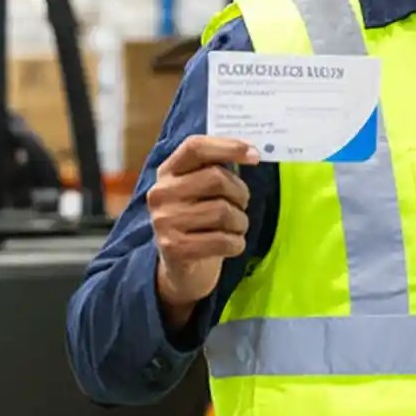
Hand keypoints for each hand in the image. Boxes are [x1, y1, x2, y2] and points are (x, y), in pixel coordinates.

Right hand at [149, 136, 258, 328]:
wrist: (180, 268)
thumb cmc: (199, 221)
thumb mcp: (201, 191)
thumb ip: (218, 168)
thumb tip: (251, 152)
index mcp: (168, 172)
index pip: (195, 147)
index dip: (227, 146)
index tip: (255, 155)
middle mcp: (161, 193)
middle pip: (216, 178)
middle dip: (240, 193)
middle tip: (242, 204)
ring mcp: (164, 221)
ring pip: (223, 211)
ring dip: (240, 222)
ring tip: (236, 227)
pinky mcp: (174, 248)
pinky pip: (222, 240)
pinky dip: (236, 243)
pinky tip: (231, 244)